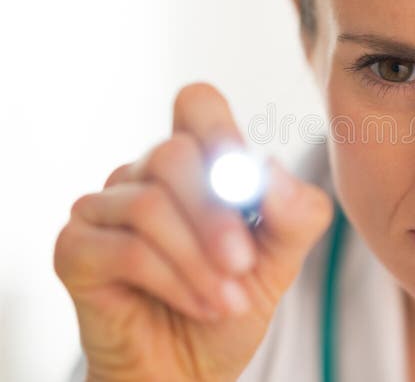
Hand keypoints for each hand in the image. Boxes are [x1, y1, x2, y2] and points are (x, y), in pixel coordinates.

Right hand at [53, 82, 333, 381]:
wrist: (191, 370)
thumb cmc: (230, 304)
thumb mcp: (280, 260)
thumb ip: (293, 215)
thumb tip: (271, 171)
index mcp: (196, 163)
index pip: (198, 104)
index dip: (223, 131)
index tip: (252, 187)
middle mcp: (145, 173)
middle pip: (174, 153)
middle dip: (218, 216)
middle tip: (245, 265)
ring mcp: (104, 208)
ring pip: (149, 203)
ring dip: (199, 261)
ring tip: (228, 300)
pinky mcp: (76, 248)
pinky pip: (126, 249)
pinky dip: (175, 282)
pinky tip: (201, 305)